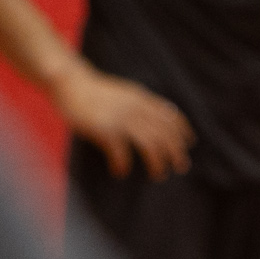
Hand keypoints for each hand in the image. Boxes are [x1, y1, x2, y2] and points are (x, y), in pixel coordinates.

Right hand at [50, 58, 193, 179]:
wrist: (70, 83)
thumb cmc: (95, 91)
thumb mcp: (125, 93)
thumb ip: (140, 104)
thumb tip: (159, 116)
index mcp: (141, 98)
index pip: (169, 115)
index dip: (182, 130)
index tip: (189, 144)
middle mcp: (135, 108)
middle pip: (164, 133)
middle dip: (176, 151)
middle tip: (181, 166)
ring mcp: (120, 118)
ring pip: (149, 144)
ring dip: (157, 162)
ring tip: (158, 175)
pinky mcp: (104, 129)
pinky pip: (120, 151)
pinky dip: (122, 163)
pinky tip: (120, 171)